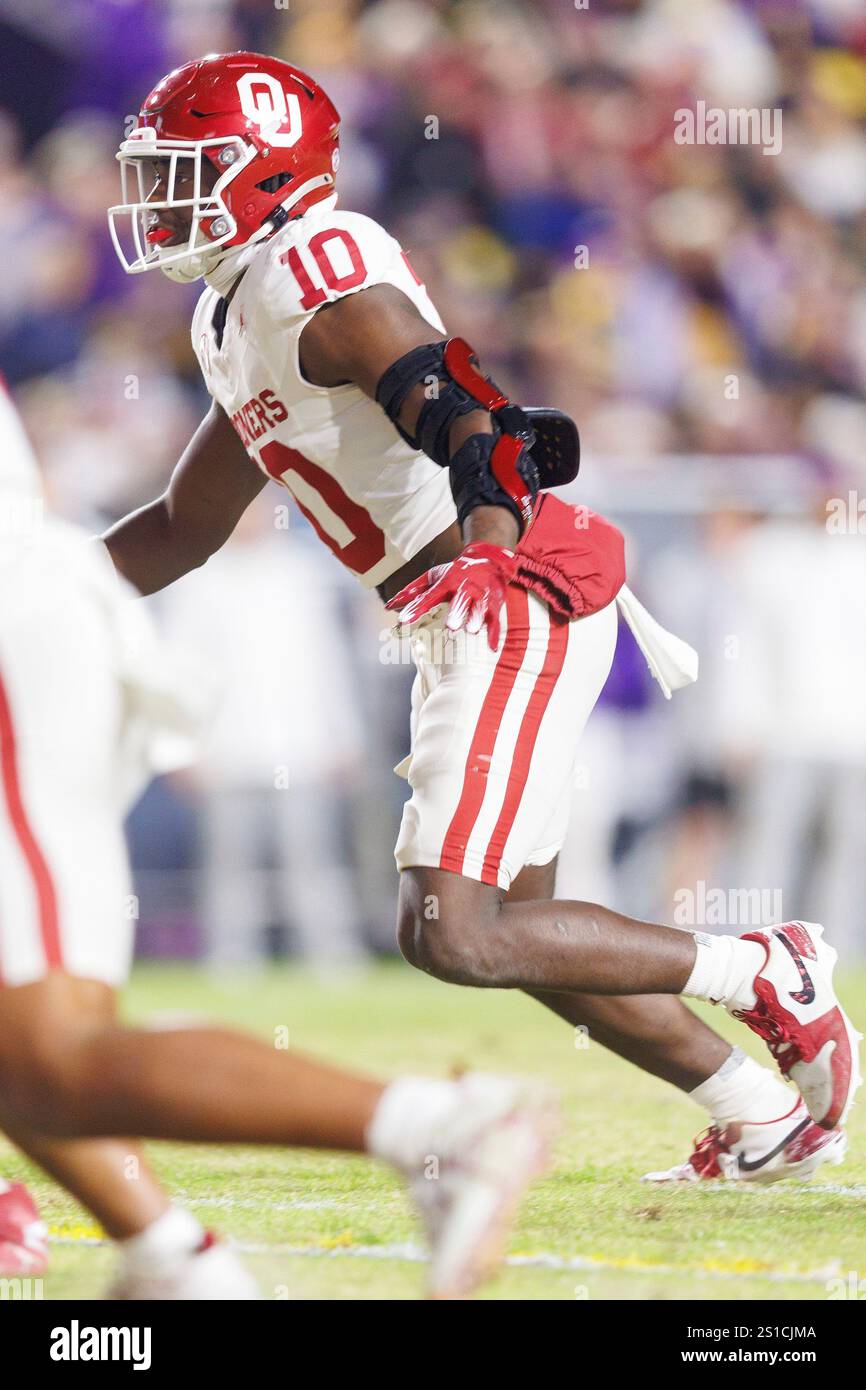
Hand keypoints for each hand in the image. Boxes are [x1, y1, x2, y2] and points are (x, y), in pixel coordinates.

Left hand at [385, 542, 516, 649]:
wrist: (488, 559)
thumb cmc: (455, 572)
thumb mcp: (433, 576)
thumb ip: (412, 591)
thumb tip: (388, 606)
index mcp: (447, 582)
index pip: (429, 596)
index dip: (416, 608)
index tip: (402, 620)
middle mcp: (464, 588)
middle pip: (460, 600)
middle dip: (456, 611)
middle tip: (450, 625)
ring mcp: (480, 595)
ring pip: (479, 608)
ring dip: (475, 618)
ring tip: (470, 630)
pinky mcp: (494, 603)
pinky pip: (494, 620)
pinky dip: (493, 633)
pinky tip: (491, 647)